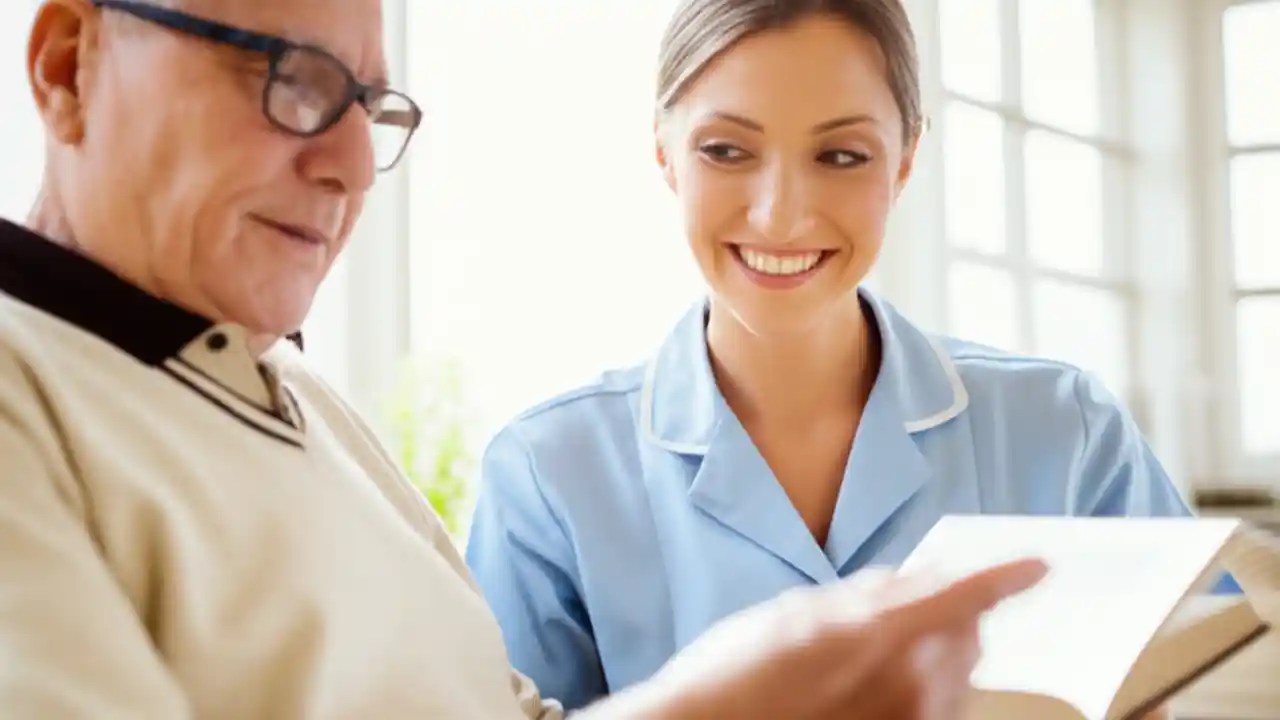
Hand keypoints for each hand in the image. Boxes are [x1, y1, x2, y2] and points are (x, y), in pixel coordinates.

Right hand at [588, 558, 1046, 719]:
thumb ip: (867, 594)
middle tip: (889, 617)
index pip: (965, 594)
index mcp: (879, 632)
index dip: (1006, 576)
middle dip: (946, 616)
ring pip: (958, 674)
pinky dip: (926, 691)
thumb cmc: (736, 675)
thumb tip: (915, 581)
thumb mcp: (794, 612)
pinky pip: (941, 712)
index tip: (1037, 566)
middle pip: (968, 634)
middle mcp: (907, 682)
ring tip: (868, 661)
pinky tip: (876, 690)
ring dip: (936, 656)